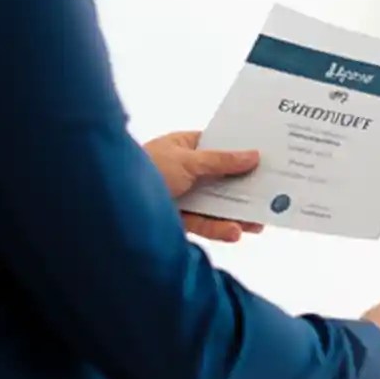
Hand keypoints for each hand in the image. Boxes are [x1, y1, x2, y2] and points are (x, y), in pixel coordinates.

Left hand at [143, 130, 263, 242]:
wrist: (106, 205)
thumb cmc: (145, 170)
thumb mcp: (188, 161)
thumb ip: (221, 161)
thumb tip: (253, 155)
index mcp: (183, 146)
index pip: (219, 146)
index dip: (242, 152)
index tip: (268, 157)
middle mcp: (184, 171)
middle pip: (222, 179)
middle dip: (246, 187)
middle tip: (273, 194)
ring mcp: (182, 196)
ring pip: (216, 204)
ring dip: (237, 213)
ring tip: (260, 223)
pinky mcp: (178, 220)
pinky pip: (204, 223)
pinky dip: (220, 228)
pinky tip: (236, 232)